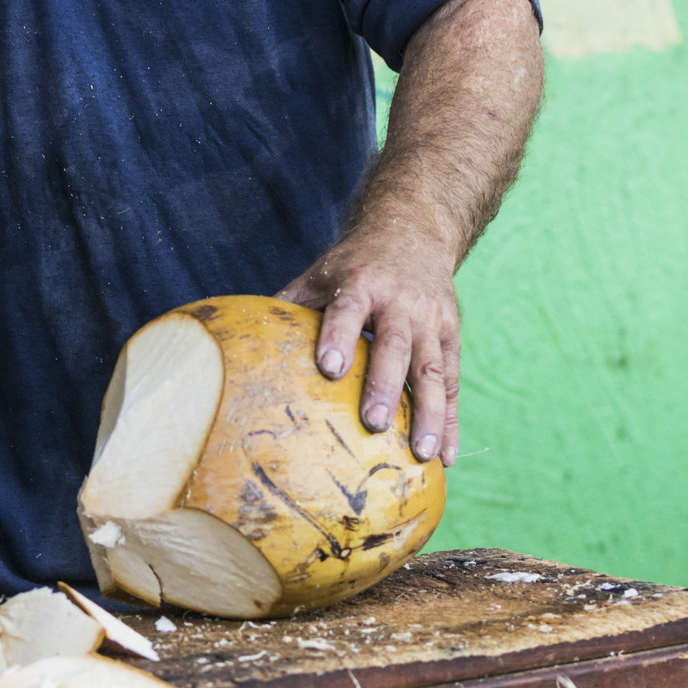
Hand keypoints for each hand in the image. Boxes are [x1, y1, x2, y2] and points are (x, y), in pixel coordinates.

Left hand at [282, 226, 460, 464]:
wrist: (414, 230)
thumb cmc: (354, 263)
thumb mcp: (320, 273)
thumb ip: (290, 306)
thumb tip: (236, 341)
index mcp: (360, 283)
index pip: (348, 309)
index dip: (340, 336)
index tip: (330, 368)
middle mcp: (399, 302)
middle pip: (394, 346)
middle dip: (385, 385)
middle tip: (373, 424)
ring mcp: (429, 320)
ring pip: (431, 369)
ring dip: (428, 414)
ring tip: (421, 454)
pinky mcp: (451, 335)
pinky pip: (451, 382)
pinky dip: (449, 420)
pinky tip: (445, 456)